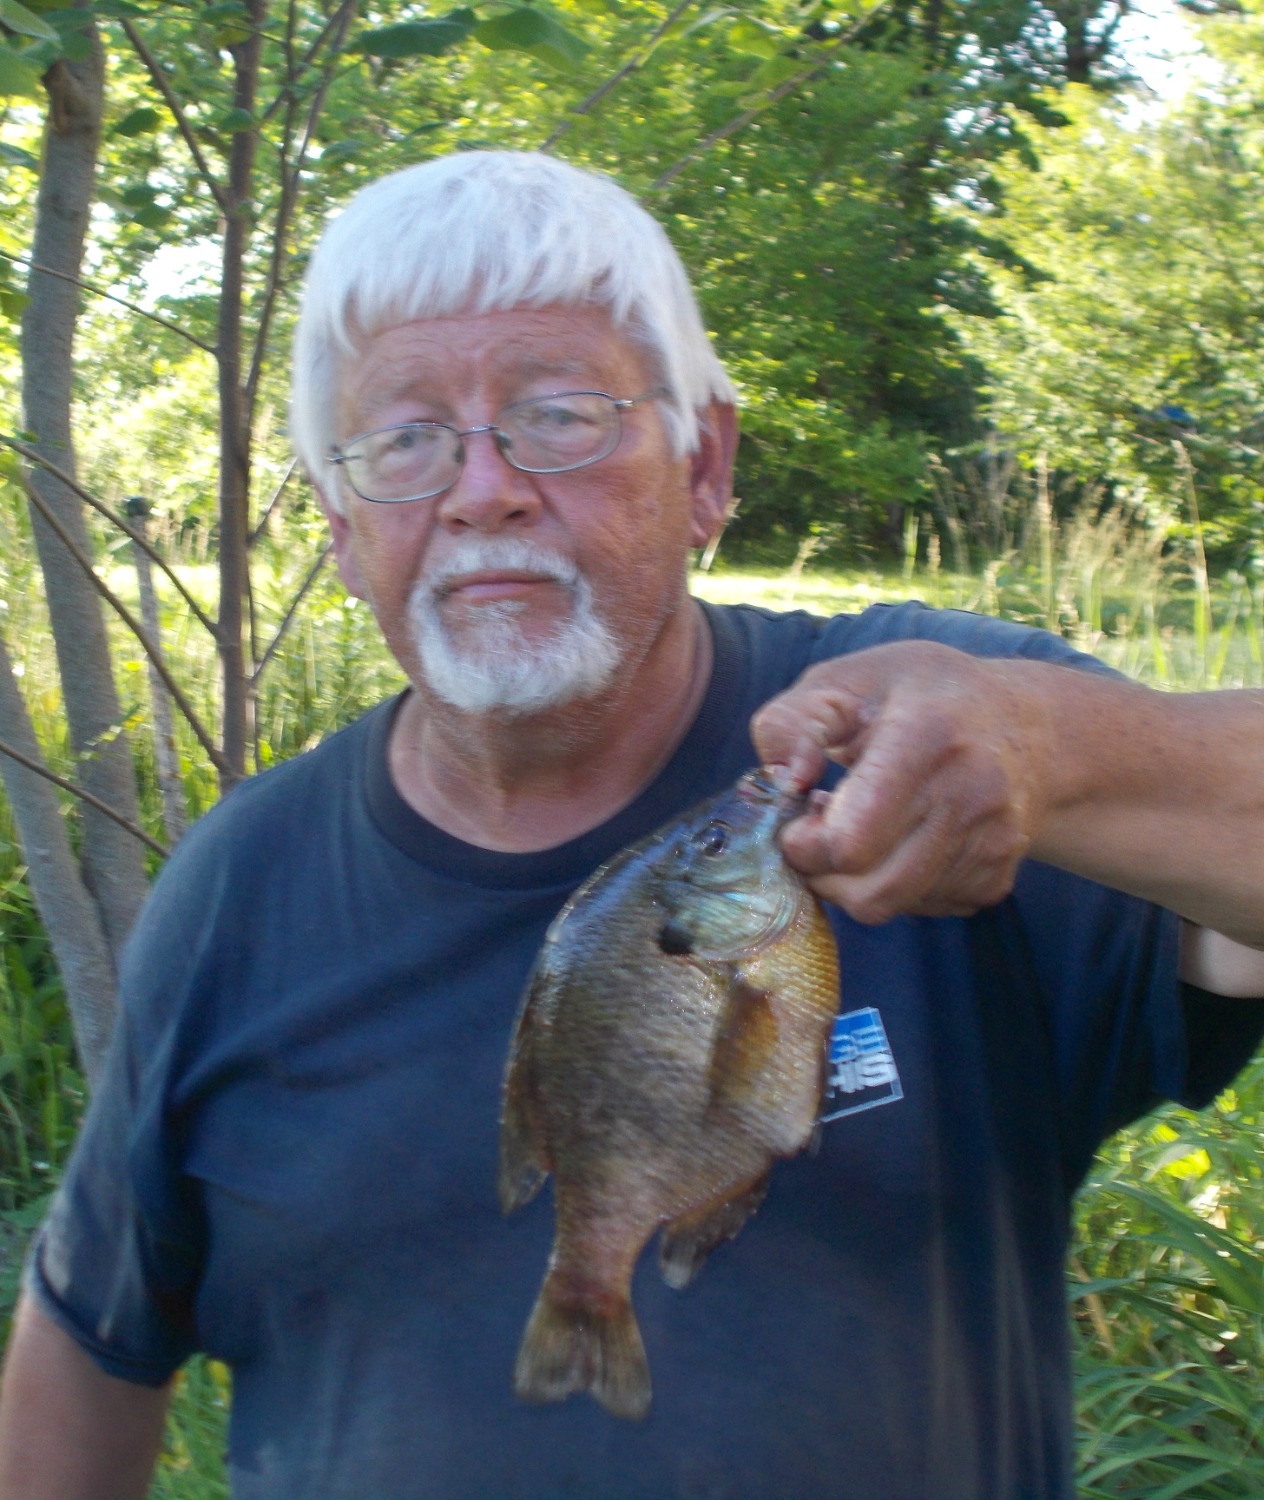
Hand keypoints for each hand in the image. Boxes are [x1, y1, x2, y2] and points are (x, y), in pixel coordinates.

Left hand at [752, 642, 1055, 922]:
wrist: (1028, 724)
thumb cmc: (920, 696)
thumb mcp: (848, 678)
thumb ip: (793, 721)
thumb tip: (784, 780)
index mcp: (927, 736)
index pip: (849, 841)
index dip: (804, 840)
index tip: (804, 808)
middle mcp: (971, 795)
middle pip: (868, 892)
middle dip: (821, 871)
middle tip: (820, 826)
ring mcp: (993, 844)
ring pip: (891, 906)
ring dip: (855, 879)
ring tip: (861, 826)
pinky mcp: (998, 879)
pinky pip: (922, 909)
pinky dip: (895, 885)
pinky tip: (899, 839)